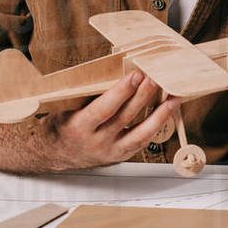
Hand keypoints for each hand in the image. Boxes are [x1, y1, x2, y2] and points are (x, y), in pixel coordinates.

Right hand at [45, 70, 182, 168]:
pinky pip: (142, 142)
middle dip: (144, 95)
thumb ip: (90, 94)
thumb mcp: (68, 107)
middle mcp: (96, 142)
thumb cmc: (62, 125)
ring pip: (141, 133)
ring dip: (159, 114)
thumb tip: (116, 71)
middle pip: (126, 117)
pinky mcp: (120, 156)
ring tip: (173, 98)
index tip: (136, 74)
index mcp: (79, 127)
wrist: (54, 153)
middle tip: (157, 78)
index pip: (104, 108)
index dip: (122, 91)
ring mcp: (110, 152)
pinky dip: (156, 127)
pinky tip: (166, 113)